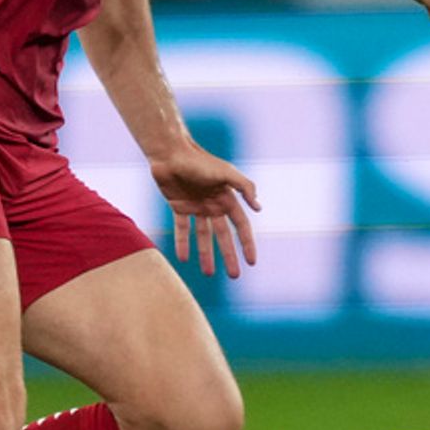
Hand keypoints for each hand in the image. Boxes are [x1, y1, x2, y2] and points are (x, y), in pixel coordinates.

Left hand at [150, 143, 260, 278]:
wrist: (171, 154)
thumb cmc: (200, 161)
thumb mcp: (226, 173)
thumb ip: (245, 187)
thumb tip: (259, 207)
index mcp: (228, 199)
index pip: (241, 226)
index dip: (247, 244)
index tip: (252, 262)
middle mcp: (214, 205)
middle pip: (223, 236)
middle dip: (229, 256)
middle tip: (234, 276)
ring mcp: (196, 207)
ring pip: (203, 236)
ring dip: (206, 255)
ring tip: (208, 274)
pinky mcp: (179, 207)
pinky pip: (182, 229)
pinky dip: (183, 243)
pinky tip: (183, 259)